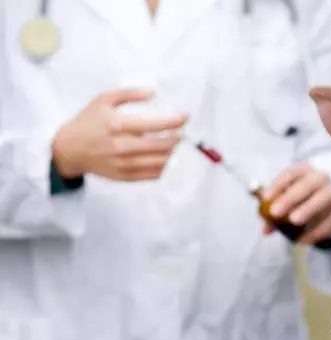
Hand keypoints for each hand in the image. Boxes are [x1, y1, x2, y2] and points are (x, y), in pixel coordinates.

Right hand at [52, 89, 188, 180]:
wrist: (68, 150)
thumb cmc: (87, 122)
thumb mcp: (103, 100)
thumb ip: (129, 93)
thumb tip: (152, 92)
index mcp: (118, 125)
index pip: (156, 124)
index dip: (175, 121)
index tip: (185, 117)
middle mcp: (122, 146)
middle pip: (163, 145)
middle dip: (177, 138)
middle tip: (179, 132)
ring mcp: (124, 164)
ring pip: (161, 161)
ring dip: (171, 152)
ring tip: (170, 144)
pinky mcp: (125, 177)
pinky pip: (153, 174)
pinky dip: (163, 166)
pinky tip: (161, 157)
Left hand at [261, 162, 330, 244]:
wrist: (328, 210)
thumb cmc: (302, 202)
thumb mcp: (286, 203)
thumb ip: (273, 214)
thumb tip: (266, 230)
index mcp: (305, 171)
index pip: (290, 174)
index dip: (277, 185)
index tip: (265, 198)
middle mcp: (322, 179)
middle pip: (307, 184)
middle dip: (290, 198)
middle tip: (275, 212)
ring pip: (324, 198)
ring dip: (308, 209)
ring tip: (293, 221)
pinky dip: (318, 230)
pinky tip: (304, 239)